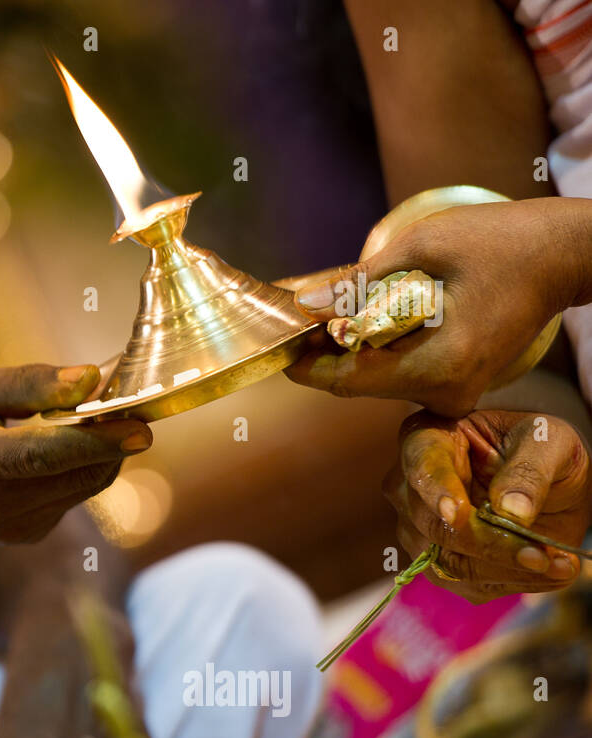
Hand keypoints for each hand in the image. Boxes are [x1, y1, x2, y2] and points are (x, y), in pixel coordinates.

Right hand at [0, 364, 151, 547]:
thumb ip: (25, 383)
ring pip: (85, 485)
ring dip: (101, 451)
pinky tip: (60, 448)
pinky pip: (73, 496)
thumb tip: (90, 378)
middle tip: (130, 403)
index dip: (93, 441)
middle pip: (76, 473)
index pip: (40, 454)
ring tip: (93, 416)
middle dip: (112, 439)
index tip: (138, 426)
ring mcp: (11, 528)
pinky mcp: (27, 536)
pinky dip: (80, 468)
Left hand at [288, 198, 591, 416]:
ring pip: (376, 379)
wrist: (561, 254)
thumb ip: (358, 281)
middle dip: (322, 351)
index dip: (304, 363)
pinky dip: (376, 346)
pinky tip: (362, 316)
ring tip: (321, 313)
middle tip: (293, 318)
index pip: (347, 380)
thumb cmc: (500, 241)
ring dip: (347, 347)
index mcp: (442, 364)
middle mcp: (448, 392)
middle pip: (358, 383)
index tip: (278, 340)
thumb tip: (304, 304)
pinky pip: (399, 372)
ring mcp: (454, 393)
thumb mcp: (422, 247)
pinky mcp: (456, 384)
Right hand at [385, 409, 591, 601]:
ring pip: (447, 564)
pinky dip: (518, 582)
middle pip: (432, 525)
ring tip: (559, 564)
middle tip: (540, 554)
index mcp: (428, 441)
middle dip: (487, 543)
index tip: (457, 514)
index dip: (436, 491)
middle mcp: (411, 489)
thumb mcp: (547, 441)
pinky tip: (554, 569)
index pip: (423, 466)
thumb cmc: (539, 447)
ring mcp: (421, 531)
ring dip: (506, 570)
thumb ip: (529, 470)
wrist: (548, 481)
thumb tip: (511, 512)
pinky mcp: (442, 565)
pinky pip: (471, 585)